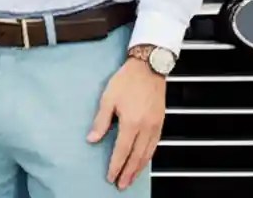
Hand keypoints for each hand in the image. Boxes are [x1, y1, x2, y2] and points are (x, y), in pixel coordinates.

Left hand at [87, 58, 165, 189]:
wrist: (148, 67)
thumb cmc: (127, 80)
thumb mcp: (108, 98)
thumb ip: (101, 121)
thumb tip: (92, 139)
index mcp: (131, 122)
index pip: (122, 151)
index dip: (116, 166)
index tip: (110, 177)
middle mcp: (146, 127)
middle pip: (136, 157)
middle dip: (128, 173)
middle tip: (121, 185)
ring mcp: (155, 125)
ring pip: (148, 154)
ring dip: (139, 168)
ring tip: (131, 178)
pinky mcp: (161, 122)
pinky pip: (155, 145)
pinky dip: (148, 157)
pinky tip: (143, 161)